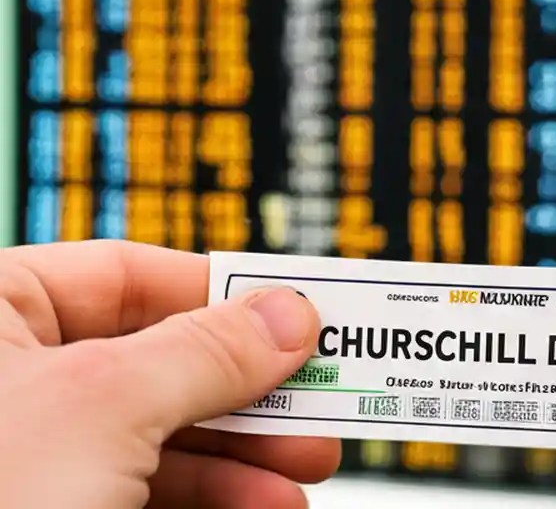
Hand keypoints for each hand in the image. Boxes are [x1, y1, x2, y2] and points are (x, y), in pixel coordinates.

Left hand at [0, 240, 339, 507]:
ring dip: (248, 453)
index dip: (221, 293)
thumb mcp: (103, 406)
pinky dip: (216, 497)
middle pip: (163, 358)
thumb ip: (206, 350)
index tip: (296, 315)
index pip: (126, 274)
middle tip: (319, 396)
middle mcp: (9, 383)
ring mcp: (32, 456)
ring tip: (303, 466)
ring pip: (166, 433)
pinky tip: (262, 505)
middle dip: (251, 388)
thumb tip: (283, 313)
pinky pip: (152, 490)